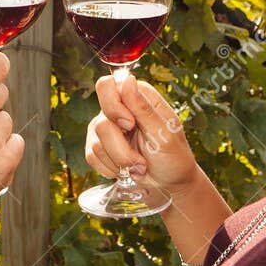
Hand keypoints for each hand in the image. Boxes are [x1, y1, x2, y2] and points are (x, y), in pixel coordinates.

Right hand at [84, 73, 199, 193]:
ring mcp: (107, 128)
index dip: (113, 106)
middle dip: (120, 146)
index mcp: (138, 96)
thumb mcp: (164, 134)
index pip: (107, 86)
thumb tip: (127, 79)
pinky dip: (111, 168)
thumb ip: (143, 108)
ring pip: (96, 142)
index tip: (130, 125)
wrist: (168, 185)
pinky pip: (92, 156)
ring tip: (140, 166)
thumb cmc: (174, 157)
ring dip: (120, 160)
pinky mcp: (99, 146)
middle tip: (139, 158)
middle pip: (101, 119)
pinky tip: (127, 170)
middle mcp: (119, 109)